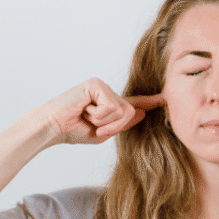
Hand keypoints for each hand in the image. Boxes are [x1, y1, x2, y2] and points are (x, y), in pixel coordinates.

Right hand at [40, 77, 165, 144]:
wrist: (52, 128)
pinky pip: (111, 107)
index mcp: (109, 103)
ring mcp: (102, 86)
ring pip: (121, 111)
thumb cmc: (73, 130)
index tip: (165, 99)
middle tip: (91, 125)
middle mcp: (107, 91)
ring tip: (85, 117)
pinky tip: (83, 110)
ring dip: (104, 122)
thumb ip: (122, 125)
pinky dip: (98, 115)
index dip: (150, 102)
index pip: (132, 103)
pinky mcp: (96, 84)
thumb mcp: (102, 133)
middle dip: (112, 127)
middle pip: (129, 113)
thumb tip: (141, 112)